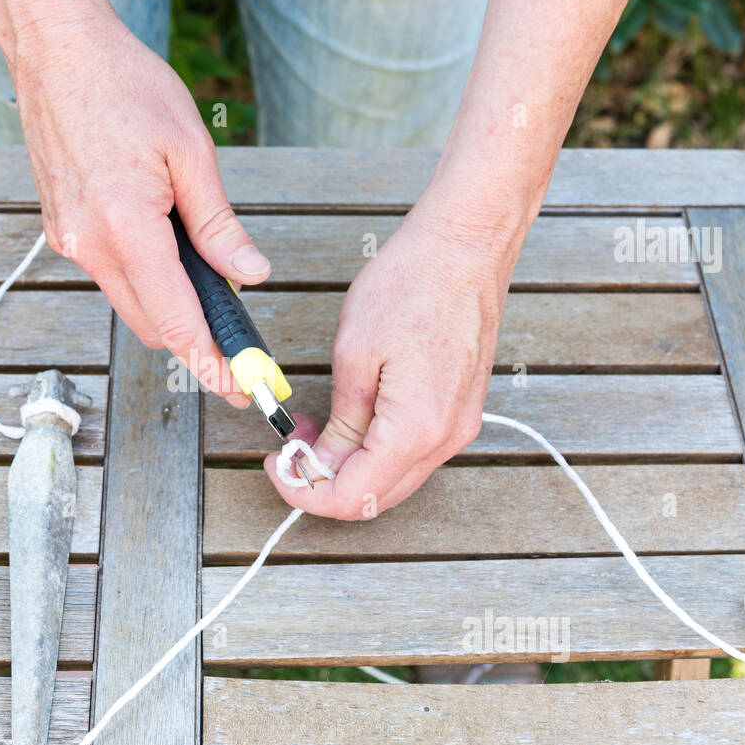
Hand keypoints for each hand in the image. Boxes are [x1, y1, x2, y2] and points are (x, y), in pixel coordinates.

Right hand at [8, 10, 265, 407]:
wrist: (57, 50)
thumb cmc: (124, 85)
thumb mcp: (191, 151)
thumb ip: (219, 224)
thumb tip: (249, 274)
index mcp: (124, 227)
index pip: (175, 320)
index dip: (211, 362)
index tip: (240, 389)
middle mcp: (88, 244)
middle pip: (150, 323)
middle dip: (194, 344)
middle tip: (238, 356)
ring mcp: (69, 240)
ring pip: (129, 301)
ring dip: (169, 310)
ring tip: (209, 298)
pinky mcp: (61, 229)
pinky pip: (110, 273)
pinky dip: (144, 280)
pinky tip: (170, 257)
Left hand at [264, 211, 518, 518]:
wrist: (466, 247)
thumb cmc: (412, 284)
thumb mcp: (355, 352)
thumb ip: (341, 421)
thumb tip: (322, 461)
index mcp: (416, 429)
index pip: (353, 498)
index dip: (306, 492)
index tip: (277, 466)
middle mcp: (445, 439)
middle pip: (376, 498)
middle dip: (324, 483)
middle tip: (290, 448)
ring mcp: (458, 427)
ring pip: (394, 479)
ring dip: (349, 467)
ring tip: (315, 429)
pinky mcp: (460, 411)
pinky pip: (413, 453)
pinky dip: (375, 450)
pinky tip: (350, 420)